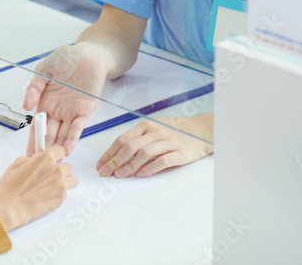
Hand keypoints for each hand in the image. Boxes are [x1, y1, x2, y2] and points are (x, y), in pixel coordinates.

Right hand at [0, 146, 77, 231]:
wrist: (9, 207)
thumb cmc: (9, 188)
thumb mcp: (16, 164)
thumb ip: (30, 159)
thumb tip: (35, 160)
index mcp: (45, 158)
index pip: (60, 150)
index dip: (55, 155)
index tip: (53, 159)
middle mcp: (55, 170)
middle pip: (67, 166)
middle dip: (59, 170)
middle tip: (49, 175)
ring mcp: (60, 185)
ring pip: (72, 180)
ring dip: (64, 181)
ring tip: (52, 186)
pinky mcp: (60, 199)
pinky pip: (66, 193)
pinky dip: (59, 194)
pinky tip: (47, 196)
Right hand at [23, 42, 109, 155]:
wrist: (89, 54)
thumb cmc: (66, 58)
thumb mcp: (44, 70)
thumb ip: (34, 87)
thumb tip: (25, 106)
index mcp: (44, 101)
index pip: (37, 125)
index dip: (33, 139)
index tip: (28, 153)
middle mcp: (57, 110)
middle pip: (49, 133)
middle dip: (44, 148)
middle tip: (39, 164)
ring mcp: (70, 112)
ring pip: (63, 133)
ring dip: (58, 147)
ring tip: (53, 161)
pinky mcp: (84, 111)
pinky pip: (77, 127)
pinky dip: (73, 138)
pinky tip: (68, 149)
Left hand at [97, 113, 213, 178]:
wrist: (201, 130)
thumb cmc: (174, 131)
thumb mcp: (154, 130)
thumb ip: (139, 139)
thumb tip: (117, 156)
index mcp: (146, 125)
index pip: (122, 139)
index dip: (109, 153)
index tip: (101, 164)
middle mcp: (156, 132)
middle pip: (130, 147)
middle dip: (115, 161)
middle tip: (106, 172)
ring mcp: (168, 141)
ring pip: (144, 154)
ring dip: (129, 166)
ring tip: (120, 175)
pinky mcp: (180, 152)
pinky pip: (162, 161)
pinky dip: (149, 169)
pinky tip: (140, 175)